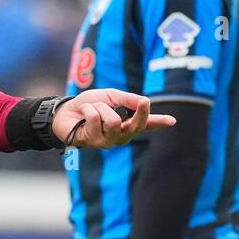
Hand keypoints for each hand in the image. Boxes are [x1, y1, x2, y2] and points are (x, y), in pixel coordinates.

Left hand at [51, 89, 175, 148]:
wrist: (65, 111)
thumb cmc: (88, 105)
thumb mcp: (110, 96)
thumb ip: (128, 99)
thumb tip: (146, 101)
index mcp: (127, 123)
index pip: (146, 124)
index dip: (159, 122)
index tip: (172, 121)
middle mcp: (120, 135)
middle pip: (137, 125)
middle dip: (142, 112)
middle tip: (144, 101)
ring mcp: (108, 141)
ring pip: (113, 122)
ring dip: (101, 108)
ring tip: (92, 108)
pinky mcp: (94, 142)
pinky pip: (96, 120)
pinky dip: (89, 110)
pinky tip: (84, 114)